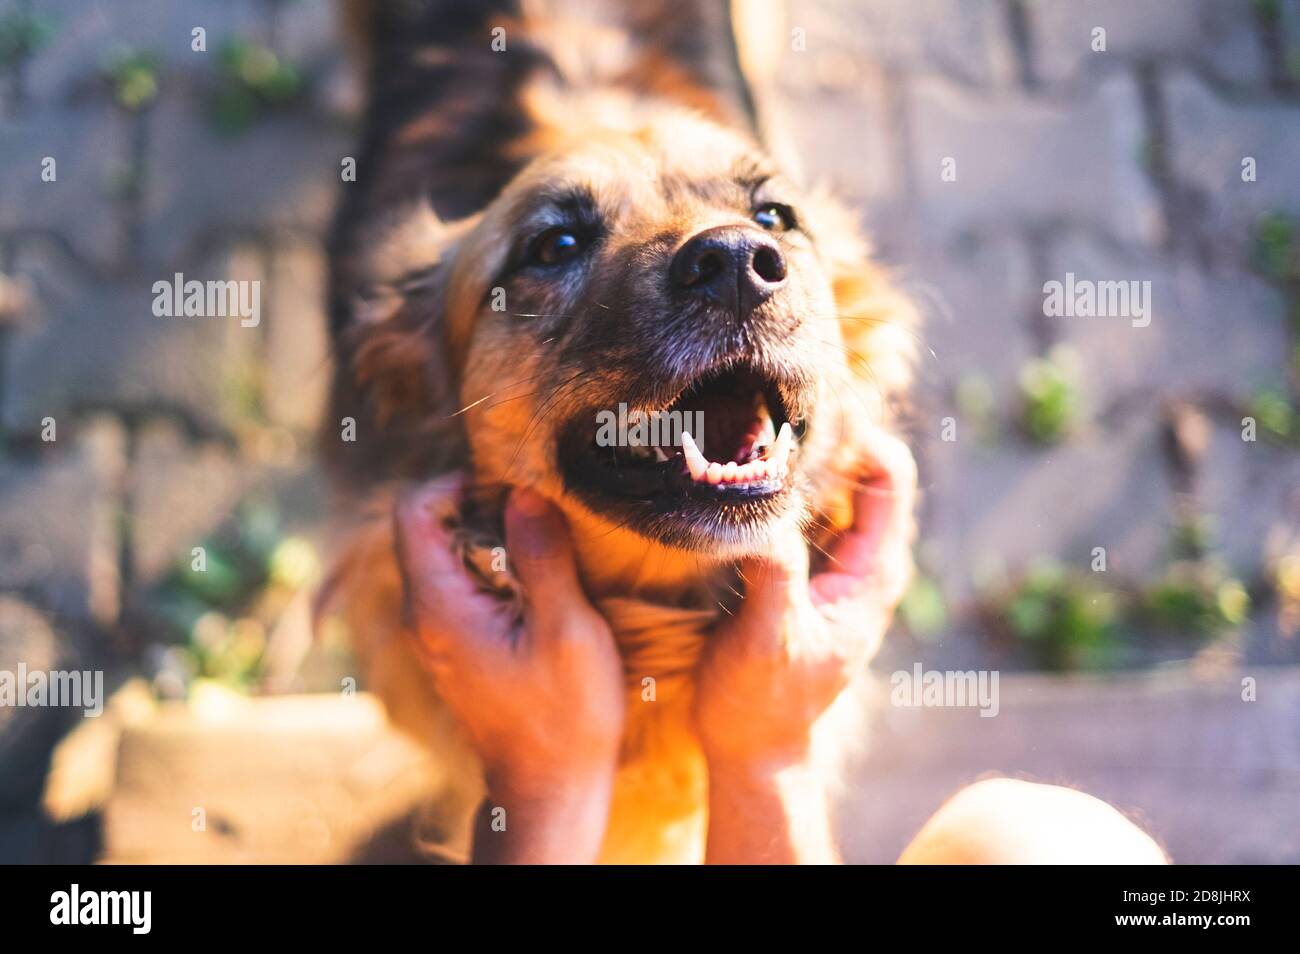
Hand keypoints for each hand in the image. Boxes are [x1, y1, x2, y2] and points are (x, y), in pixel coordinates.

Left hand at [395, 476, 624, 861]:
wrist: (548, 789)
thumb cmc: (564, 717)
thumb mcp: (567, 631)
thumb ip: (543, 557)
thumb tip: (523, 494)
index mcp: (437, 605)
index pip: (413, 510)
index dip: (459, 484)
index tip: (515, 493)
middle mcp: (423, 614)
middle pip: (430, 527)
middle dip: (485, 508)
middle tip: (543, 520)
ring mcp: (437, 632)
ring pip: (450, 553)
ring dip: (497, 540)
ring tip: (550, 552)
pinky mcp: (458, 644)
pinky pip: (465, 583)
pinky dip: (499, 569)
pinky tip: (544, 587)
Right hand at [694, 425, 916, 771]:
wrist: (752, 749)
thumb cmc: (761, 702)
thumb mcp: (769, 640)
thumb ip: (774, 575)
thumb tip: (762, 510)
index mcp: (874, 573)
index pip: (890, 475)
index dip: (857, 435)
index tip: (804, 410)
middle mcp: (864, 561)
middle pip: (862, 468)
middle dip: (823, 434)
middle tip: (767, 406)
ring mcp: (837, 565)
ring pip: (831, 485)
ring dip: (798, 457)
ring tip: (748, 430)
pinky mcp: (806, 570)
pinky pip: (803, 508)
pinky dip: (778, 484)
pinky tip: (738, 472)